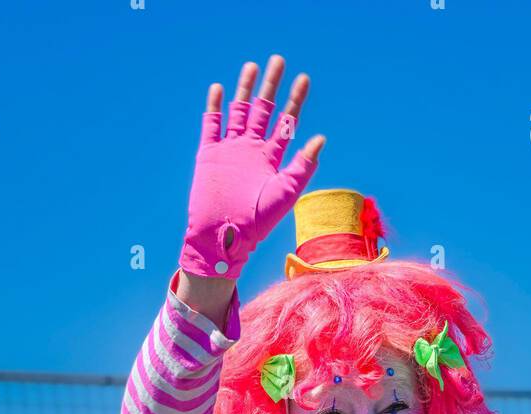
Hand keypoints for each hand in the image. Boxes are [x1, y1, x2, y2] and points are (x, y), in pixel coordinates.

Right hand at [179, 54, 325, 280]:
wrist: (225, 236)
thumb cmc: (257, 223)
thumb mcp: (285, 194)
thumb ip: (303, 167)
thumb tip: (321, 139)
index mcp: (271, 158)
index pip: (286, 122)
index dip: (296, 100)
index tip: (304, 78)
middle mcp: (252, 150)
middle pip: (263, 109)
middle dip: (271, 86)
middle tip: (278, 60)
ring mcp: (230, 150)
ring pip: (238, 111)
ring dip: (245, 89)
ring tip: (251, 66)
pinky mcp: (209, 155)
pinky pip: (212, 125)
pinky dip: (215, 107)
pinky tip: (220, 89)